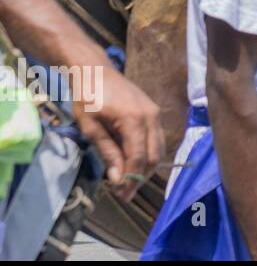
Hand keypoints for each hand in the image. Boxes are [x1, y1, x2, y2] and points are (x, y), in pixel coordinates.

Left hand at [72, 65, 164, 202]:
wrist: (96, 70)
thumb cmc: (87, 97)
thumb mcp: (90, 127)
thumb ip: (107, 152)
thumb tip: (118, 177)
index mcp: (133, 120)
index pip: (138, 158)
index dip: (131, 178)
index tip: (121, 195)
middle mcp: (151, 117)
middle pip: (154, 156)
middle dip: (140, 176)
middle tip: (125, 192)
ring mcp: (155, 114)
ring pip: (159, 149)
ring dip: (146, 167)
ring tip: (128, 179)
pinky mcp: (154, 112)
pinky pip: (157, 139)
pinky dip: (148, 154)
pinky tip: (133, 161)